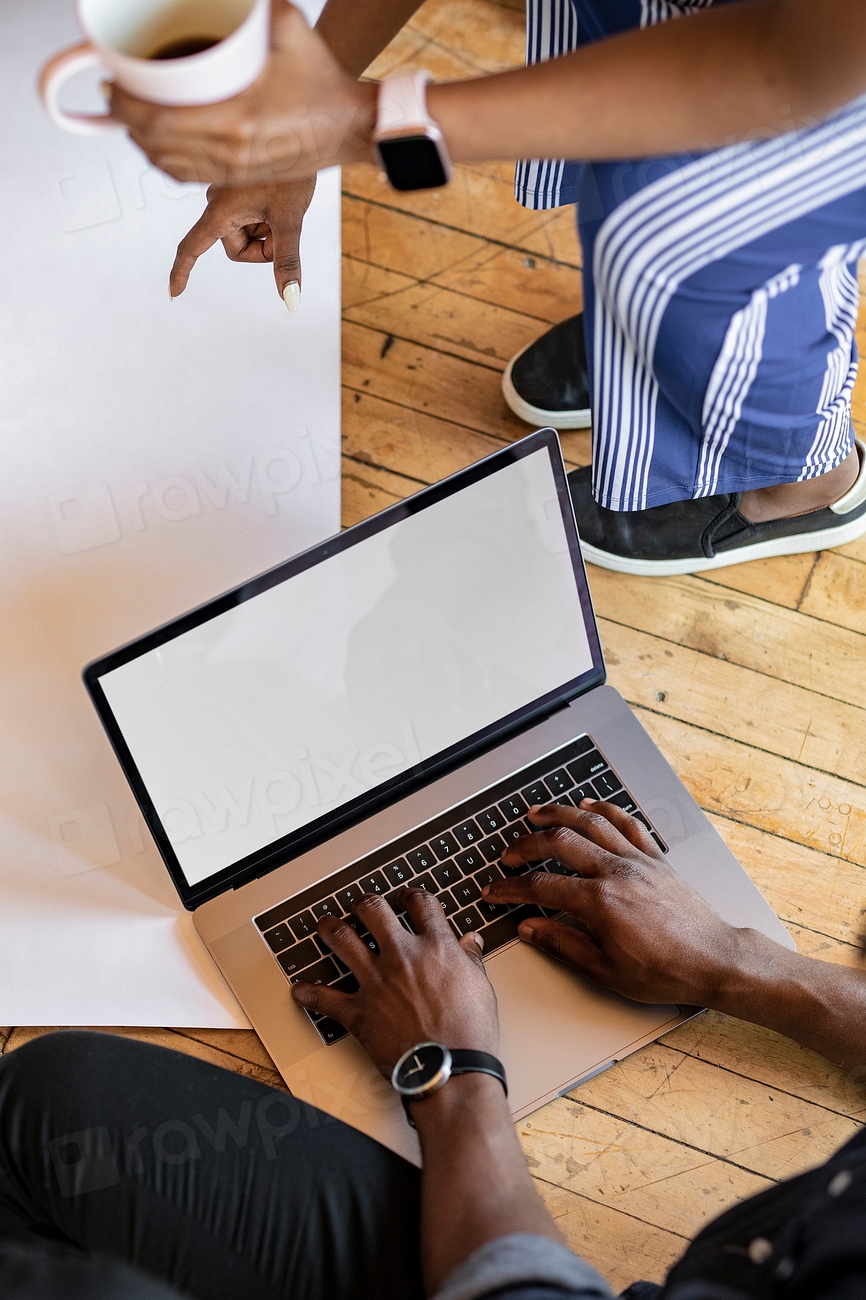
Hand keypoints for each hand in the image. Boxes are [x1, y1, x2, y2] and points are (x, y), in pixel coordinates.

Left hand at [110, 2, 376, 184]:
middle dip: (126, 123)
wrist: (350, 127)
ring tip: (132, 121)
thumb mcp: (291, 29)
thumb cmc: (324, 86)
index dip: (127, 107)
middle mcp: (231, 150)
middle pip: (157, 145)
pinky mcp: (240, 176)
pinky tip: (158, 147)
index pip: (160, 120)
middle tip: (115, 98)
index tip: (114, 87)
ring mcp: (234, 168)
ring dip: (143, 145)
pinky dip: (165, 162)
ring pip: (169, 165)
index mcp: (236, 119)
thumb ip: (260, 5)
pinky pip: (188, 176)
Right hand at [170, 179, 315, 304]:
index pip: (192, 248)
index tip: (174, 293)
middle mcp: (216, 202)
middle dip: (262, 246)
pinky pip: (248, 215)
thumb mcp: (290, 221)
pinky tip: (278, 197)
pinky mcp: (235, 186)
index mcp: (220, 211)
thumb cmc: (293, 171)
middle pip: (235, 247)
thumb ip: (287, 262)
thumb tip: (289, 300)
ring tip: (281, 204)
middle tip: (283, 224)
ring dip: (266, 229)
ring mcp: (225, 193)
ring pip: (244, 232)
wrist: (301, 131)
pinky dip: (265, 216)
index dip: (182, 272)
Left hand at [291, 888, 499, 1077]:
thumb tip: (470, 942)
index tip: (408, 898)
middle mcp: (401, 956)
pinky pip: (325, 999)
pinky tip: (300, 989)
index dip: (412, 895)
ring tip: (326, 925)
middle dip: (366, 904)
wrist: (450, 1069)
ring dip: (330, 929)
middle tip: (363, 906)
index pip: (421, 904)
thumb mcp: (481, 987)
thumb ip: (471, 959)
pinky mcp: (359, 1012)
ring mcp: (376, 982)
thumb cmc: (469, 1033)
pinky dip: (309, 994)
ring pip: (342, 940)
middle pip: (374, 910)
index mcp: (435, 947)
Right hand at [483, 800, 747, 1007]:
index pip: (541, 887)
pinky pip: (626, 824)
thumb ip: (562, 944)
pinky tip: (589, 805)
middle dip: (526, 845)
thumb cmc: (667, 971)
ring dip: (558, 814)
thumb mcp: (606, 970)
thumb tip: (530, 928)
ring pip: (590, 823)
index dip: (512, 888)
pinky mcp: (656, 859)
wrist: (714, 960)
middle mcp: (617, 873)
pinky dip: (605, 810)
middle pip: (559, 843)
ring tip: (536, 814)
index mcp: (600, 903)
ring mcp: (638, 861)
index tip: (495, 891)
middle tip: (509, 856)